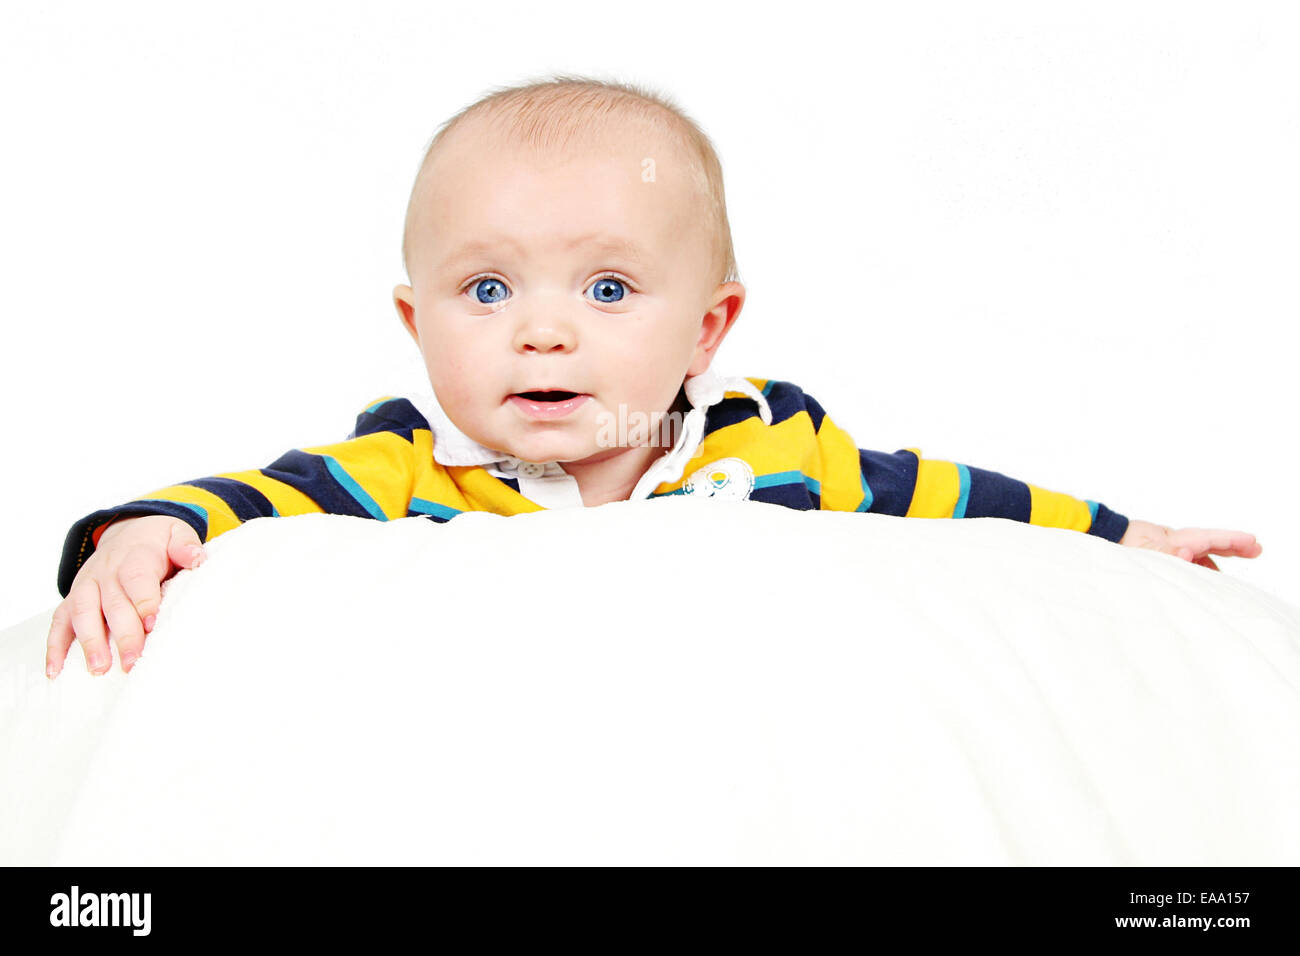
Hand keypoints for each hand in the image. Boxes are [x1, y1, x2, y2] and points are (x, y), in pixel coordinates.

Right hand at [46, 515, 205, 677]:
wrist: (128, 531)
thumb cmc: (158, 541)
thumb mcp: (176, 534)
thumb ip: (186, 546)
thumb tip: (196, 559)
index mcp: (135, 557)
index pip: (138, 580)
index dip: (144, 602)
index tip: (151, 625)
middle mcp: (107, 572)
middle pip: (113, 604)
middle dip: (122, 635)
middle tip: (132, 662)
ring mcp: (87, 586)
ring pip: (83, 613)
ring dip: (90, 642)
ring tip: (99, 669)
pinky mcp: (73, 599)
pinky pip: (59, 621)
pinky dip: (55, 646)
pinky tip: (56, 671)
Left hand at [1119, 518, 1261, 570]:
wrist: (1093, 536)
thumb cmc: (1114, 544)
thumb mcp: (1139, 552)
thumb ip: (1164, 554)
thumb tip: (1187, 555)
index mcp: (1170, 539)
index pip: (1206, 539)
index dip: (1230, 541)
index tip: (1251, 543)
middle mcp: (1170, 542)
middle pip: (1207, 543)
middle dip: (1232, 545)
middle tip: (1256, 548)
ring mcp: (1163, 549)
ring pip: (1197, 553)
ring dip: (1216, 558)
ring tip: (1237, 561)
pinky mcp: (1155, 558)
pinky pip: (1183, 562)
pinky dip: (1197, 567)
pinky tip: (1201, 578)